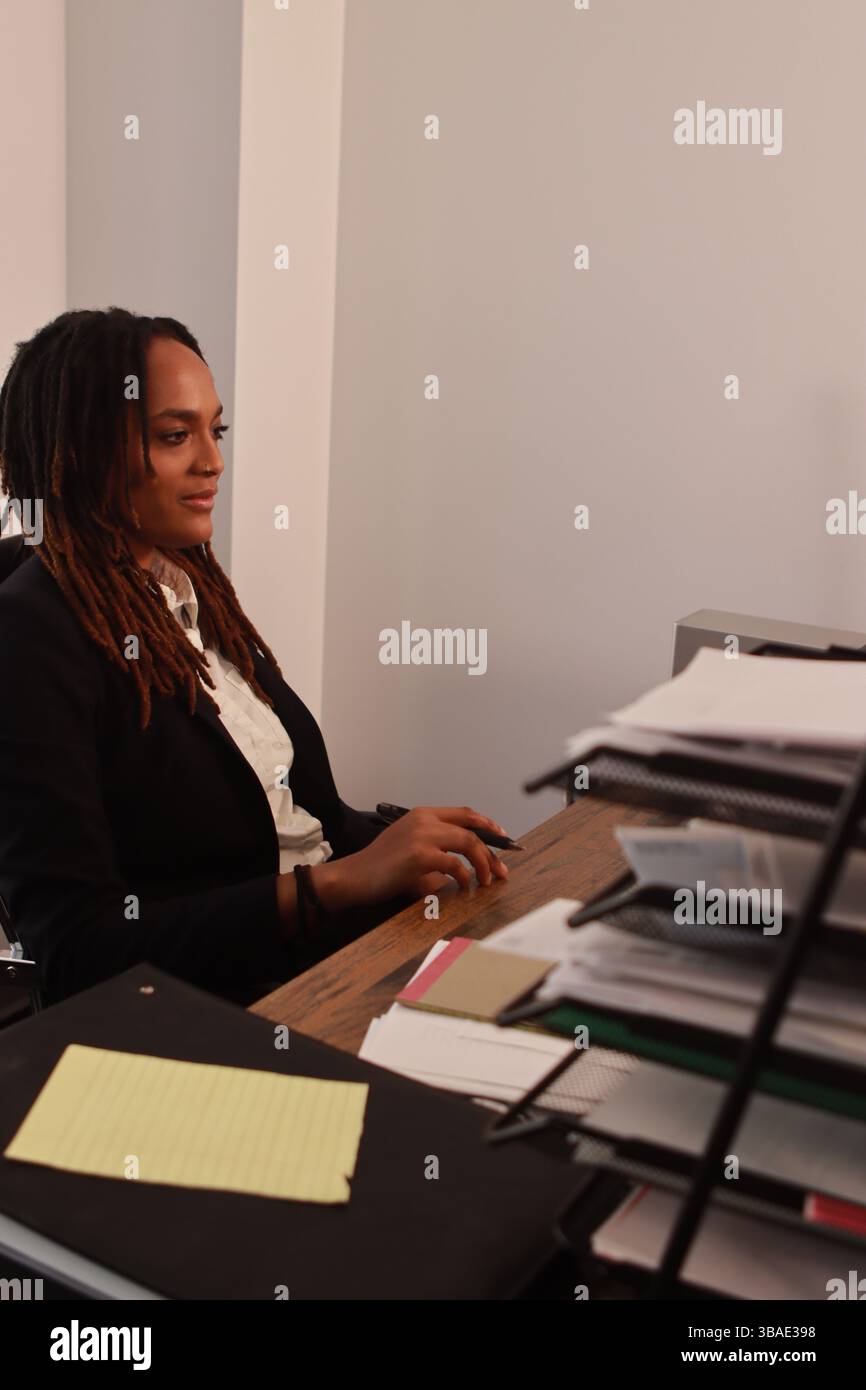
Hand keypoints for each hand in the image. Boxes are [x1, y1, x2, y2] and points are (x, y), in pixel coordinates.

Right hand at [312, 805, 509, 911]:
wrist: (354, 876)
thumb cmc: (381, 865)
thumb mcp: (410, 845)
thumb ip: (436, 845)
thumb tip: (466, 861)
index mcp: (423, 814)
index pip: (465, 813)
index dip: (488, 824)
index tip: (502, 839)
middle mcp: (424, 820)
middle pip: (472, 829)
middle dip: (492, 851)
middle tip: (501, 870)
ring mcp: (422, 836)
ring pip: (468, 844)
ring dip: (483, 864)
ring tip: (487, 880)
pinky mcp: (419, 856)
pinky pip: (454, 865)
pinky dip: (464, 877)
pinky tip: (464, 886)